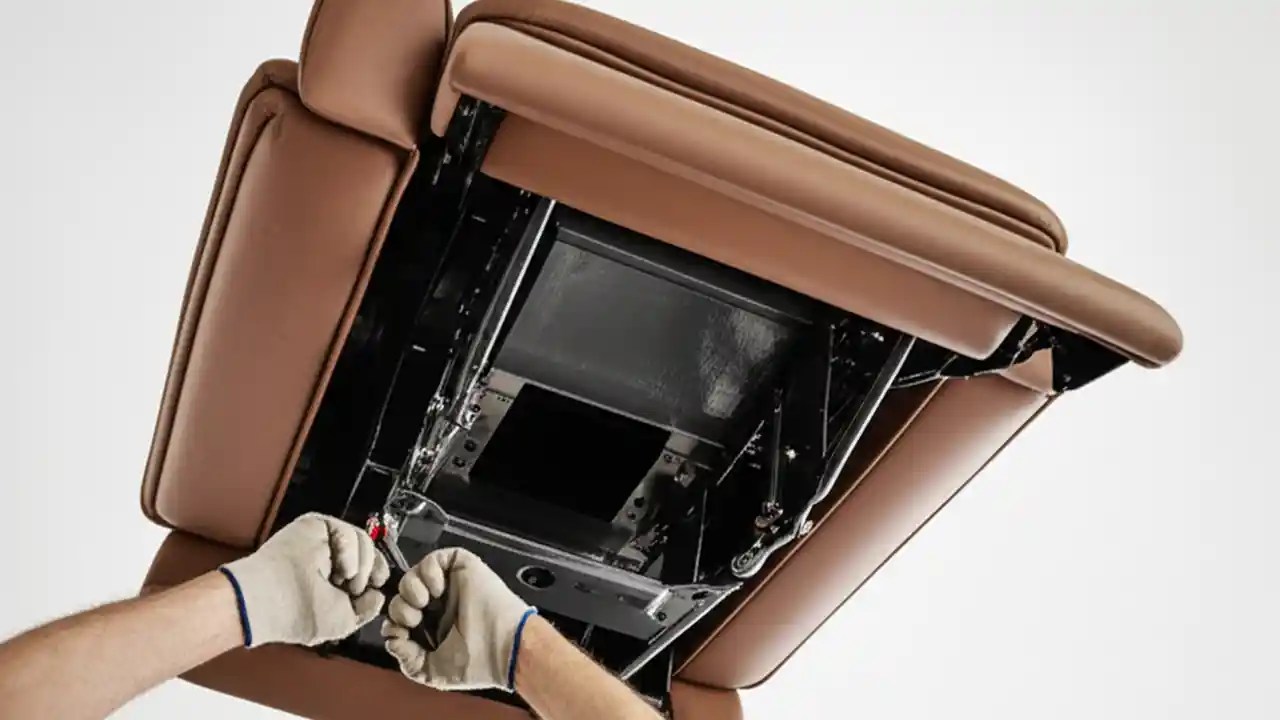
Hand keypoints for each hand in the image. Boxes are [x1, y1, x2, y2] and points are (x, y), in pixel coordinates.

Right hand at [220, 513, 389, 646]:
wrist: (273, 597)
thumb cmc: (298, 615)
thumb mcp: (344, 622)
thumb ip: (366, 609)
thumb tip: (379, 594)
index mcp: (331, 583)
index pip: (366, 570)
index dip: (377, 574)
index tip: (378, 584)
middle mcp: (328, 561)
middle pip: (369, 552)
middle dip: (371, 569)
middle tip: (358, 586)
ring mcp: (322, 542)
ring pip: (363, 540)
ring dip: (362, 563)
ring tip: (346, 579)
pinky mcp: (316, 525)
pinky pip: (348, 531)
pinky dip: (350, 550)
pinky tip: (340, 568)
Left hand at [381, 547, 535, 691]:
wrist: (502, 647)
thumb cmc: (477, 662)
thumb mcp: (431, 671)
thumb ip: (407, 660)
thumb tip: (392, 639)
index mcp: (434, 625)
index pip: (400, 614)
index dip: (394, 621)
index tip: (401, 632)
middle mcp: (440, 602)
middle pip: (402, 593)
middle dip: (400, 607)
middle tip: (414, 619)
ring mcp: (450, 583)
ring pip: (413, 573)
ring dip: (411, 588)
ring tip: (425, 602)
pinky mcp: (462, 567)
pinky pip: (433, 558)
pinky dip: (428, 571)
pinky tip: (438, 589)